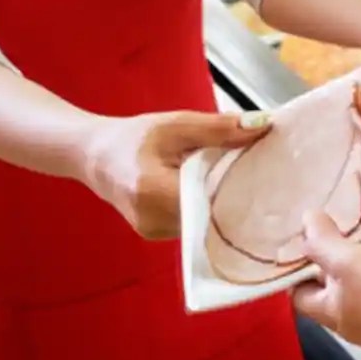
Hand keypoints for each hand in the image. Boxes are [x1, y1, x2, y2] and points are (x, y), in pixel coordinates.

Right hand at [81, 111, 269, 239]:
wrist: (95, 155)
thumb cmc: (133, 136)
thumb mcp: (176, 124)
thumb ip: (219, 128)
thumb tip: (263, 125)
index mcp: (153, 190)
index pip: (211, 197)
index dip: (241, 186)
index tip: (265, 172)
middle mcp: (153, 219)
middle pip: (211, 213)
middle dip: (236, 194)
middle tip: (261, 174)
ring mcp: (154, 232)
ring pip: (204, 221)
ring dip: (221, 202)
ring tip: (238, 180)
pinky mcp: (158, 234)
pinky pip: (194, 224)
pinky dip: (207, 207)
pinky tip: (215, 190)